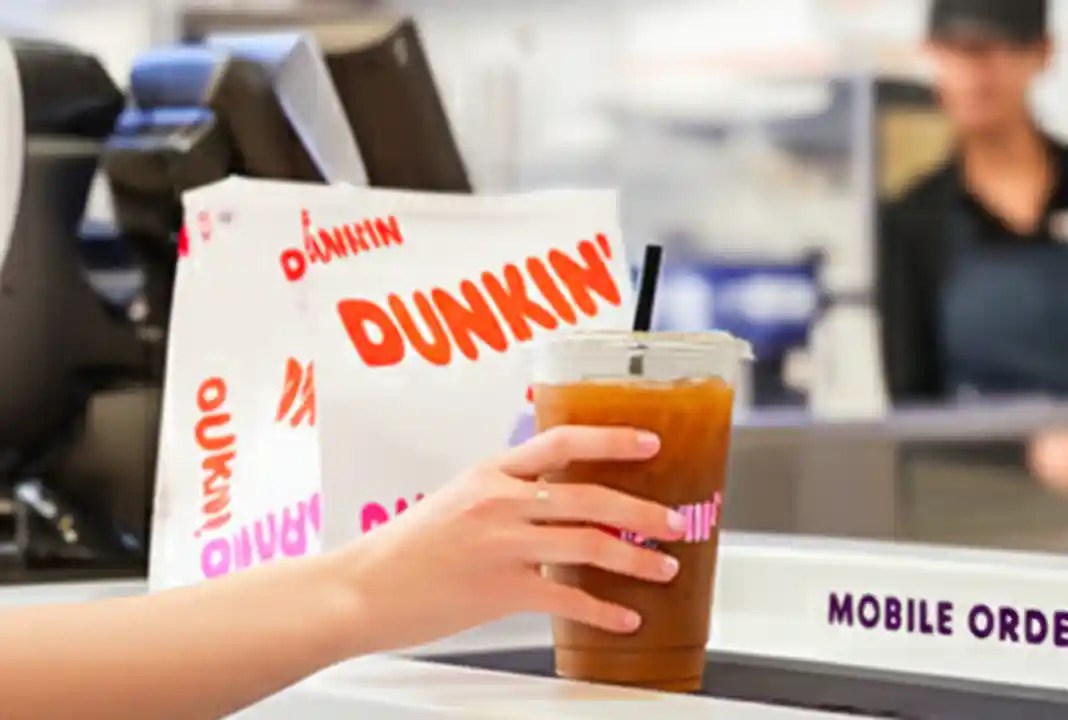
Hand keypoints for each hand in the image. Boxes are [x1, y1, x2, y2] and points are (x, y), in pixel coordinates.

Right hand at [328, 426, 683, 655]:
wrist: (361, 588)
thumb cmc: (405, 549)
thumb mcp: (456, 500)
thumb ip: (505, 494)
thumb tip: (554, 499)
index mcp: (491, 472)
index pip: (562, 442)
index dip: (612, 440)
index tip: (649, 443)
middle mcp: (500, 501)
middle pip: (589, 496)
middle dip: (642, 510)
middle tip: (675, 520)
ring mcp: (501, 544)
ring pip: (588, 544)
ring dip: (636, 558)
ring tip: (664, 567)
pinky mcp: (499, 589)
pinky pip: (567, 598)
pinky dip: (604, 610)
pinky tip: (626, 618)